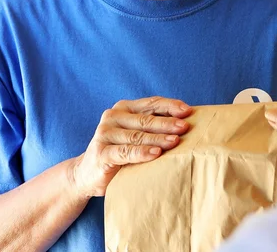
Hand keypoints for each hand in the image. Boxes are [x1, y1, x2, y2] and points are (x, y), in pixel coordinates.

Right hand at [69, 96, 191, 197]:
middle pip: (145, 119)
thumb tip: (186, 122)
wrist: (88, 173)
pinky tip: (156, 154)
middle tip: (185, 127)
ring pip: (137, 135)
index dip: (170, 106)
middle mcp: (113, 117)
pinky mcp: (101, 152)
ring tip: (175, 141)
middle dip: (167, 123)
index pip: (151, 103)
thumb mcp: (134, 135)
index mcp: (124, 108)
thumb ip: (152, 127)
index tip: (188, 111)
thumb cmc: (120, 151)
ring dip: (158, 138)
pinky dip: (141, 153)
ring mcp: (105, 134)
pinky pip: (125, 152)